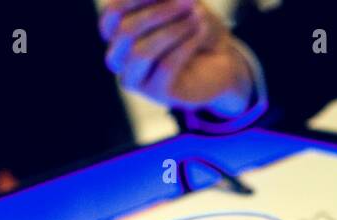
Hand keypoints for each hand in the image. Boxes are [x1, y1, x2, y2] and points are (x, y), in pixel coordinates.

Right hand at [100, 0, 254, 113]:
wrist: (223, 59)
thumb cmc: (195, 25)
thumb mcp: (178, 2)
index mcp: (117, 32)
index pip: (113, 13)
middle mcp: (119, 57)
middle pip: (126, 30)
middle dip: (159, 12)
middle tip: (189, 2)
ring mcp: (136, 78)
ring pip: (142, 51)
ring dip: (172, 30)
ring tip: (198, 17)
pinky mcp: (157, 93)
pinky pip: (166, 65)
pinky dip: (186, 44)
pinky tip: (200, 31)